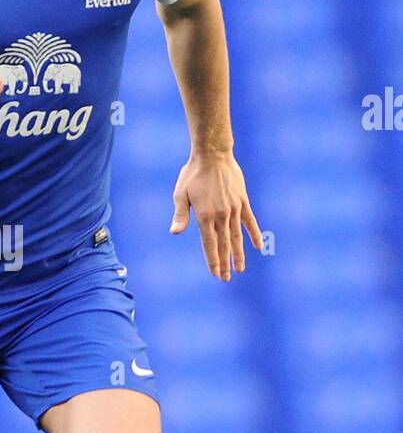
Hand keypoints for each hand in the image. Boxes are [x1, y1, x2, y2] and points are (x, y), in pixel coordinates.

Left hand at [170, 152, 261, 279]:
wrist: (213, 154)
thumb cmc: (193, 174)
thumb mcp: (181, 194)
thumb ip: (180, 215)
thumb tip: (174, 232)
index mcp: (204, 216)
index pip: (209, 245)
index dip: (213, 261)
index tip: (215, 274)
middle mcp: (221, 215)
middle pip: (223, 245)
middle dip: (224, 263)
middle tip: (226, 278)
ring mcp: (234, 209)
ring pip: (237, 236)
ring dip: (238, 254)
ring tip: (240, 268)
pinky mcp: (243, 201)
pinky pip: (250, 221)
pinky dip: (254, 234)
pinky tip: (257, 246)